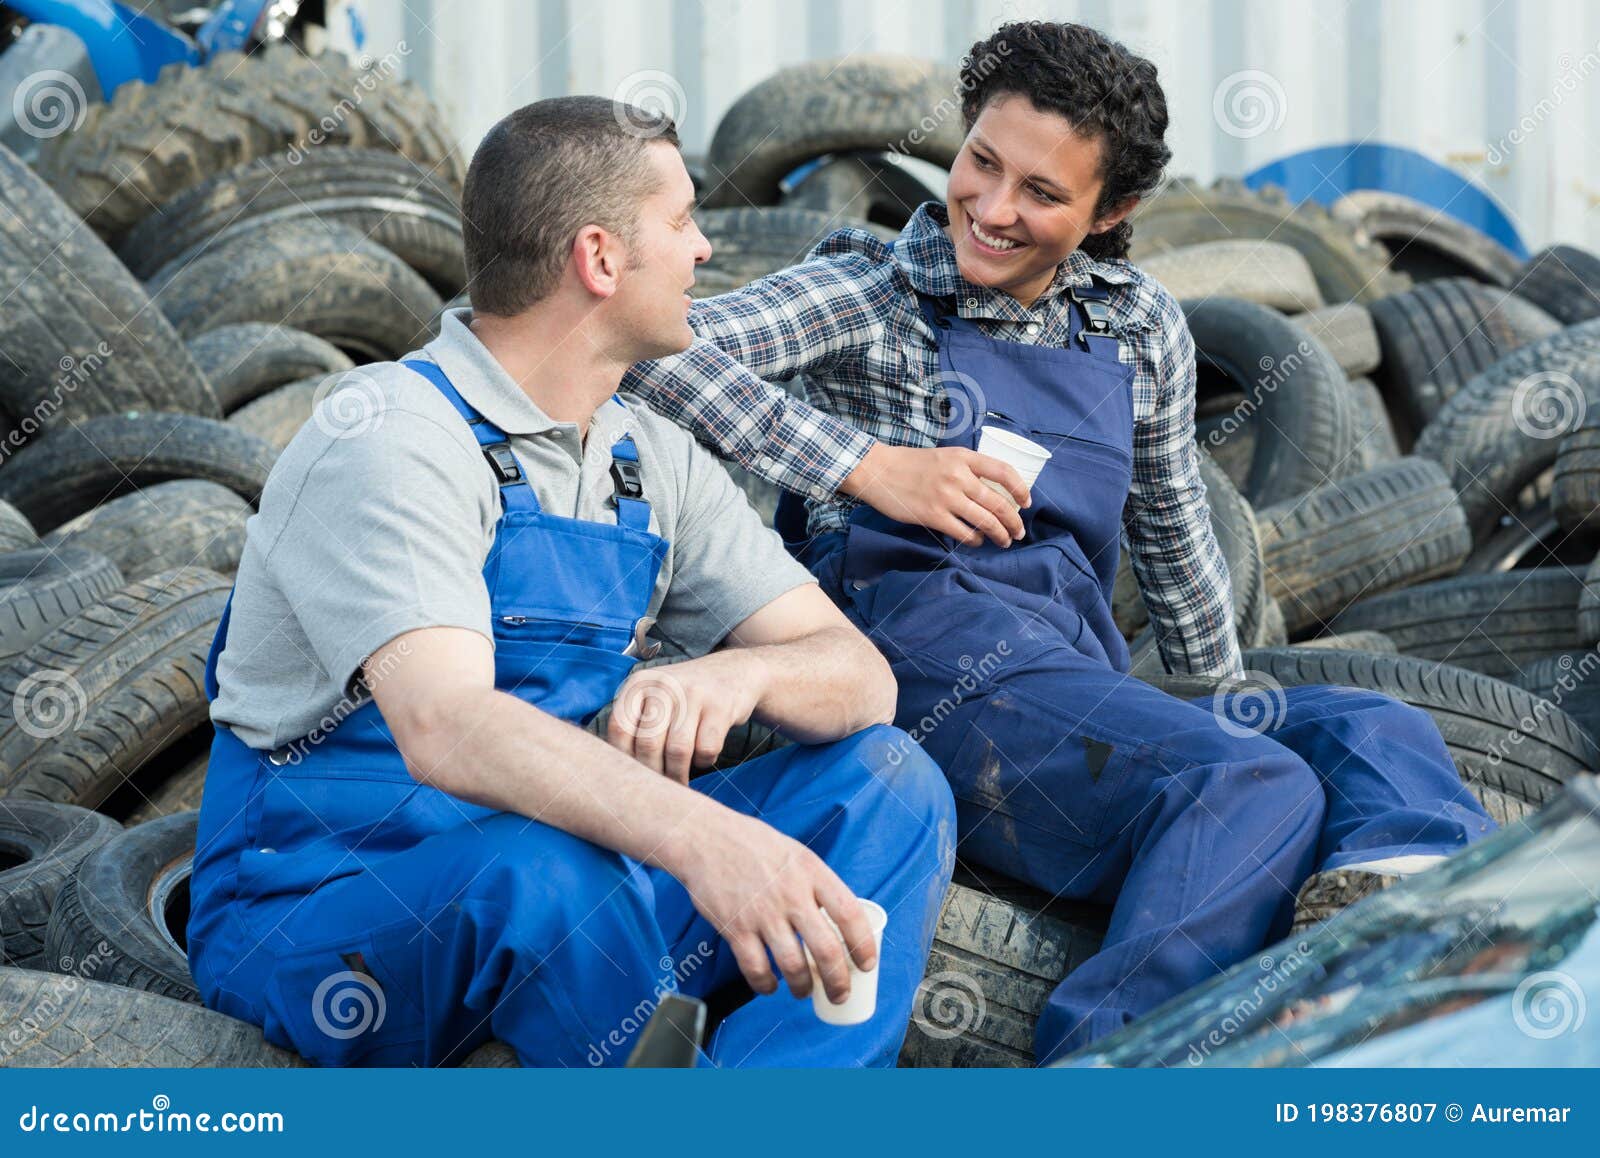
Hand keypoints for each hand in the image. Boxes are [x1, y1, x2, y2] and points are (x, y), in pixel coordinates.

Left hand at [606, 652, 764, 783]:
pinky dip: (704, 761)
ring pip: (678, 750)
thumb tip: (618, 773)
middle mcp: (663, 684)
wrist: (735, 671)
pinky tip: (703, 757)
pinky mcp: (720, 706)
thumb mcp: (655, 697)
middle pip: (648, 744)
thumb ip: (635, 724)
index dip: (623, 758)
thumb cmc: (686, 697)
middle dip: (654, 773)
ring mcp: (693, 693)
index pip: (619, 729)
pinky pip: (706, 748)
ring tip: (680, 781)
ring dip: (679, 774)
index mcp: (639, 683)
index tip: (634, 775)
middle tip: (660, 786)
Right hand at [668, 807, 877, 1001]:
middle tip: (840, 993)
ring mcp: (762, 913)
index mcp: (811, 871)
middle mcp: (791, 894)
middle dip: (838, 981)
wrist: (704, 838)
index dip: (863, 945)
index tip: (867, 964)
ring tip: (804, 991)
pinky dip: (766, 985)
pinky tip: (771, 985)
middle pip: (826, 950)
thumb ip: (816, 883)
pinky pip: (756, 969)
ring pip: (794, 966)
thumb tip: (839, 918)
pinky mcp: (736, 928)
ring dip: (803, 988)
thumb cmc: (751, 844)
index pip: (850, 914)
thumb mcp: (795, 853)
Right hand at [841, 442, 1029, 547]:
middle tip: (1018, 533)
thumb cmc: (912, 464)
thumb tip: (993, 492)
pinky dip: (976, 540)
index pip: (1004, 471)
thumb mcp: (945, 456)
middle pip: (999, 503)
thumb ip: (968, 469)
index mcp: (964, 457)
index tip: (1026, 503)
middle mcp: (958, 476)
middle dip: (1014, 523)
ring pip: (985, 521)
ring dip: (1000, 535)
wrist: (879, 471)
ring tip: (1004, 541)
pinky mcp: (933, 516)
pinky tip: (977, 541)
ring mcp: (946, 497)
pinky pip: (964, 533)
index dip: (1021, 489)